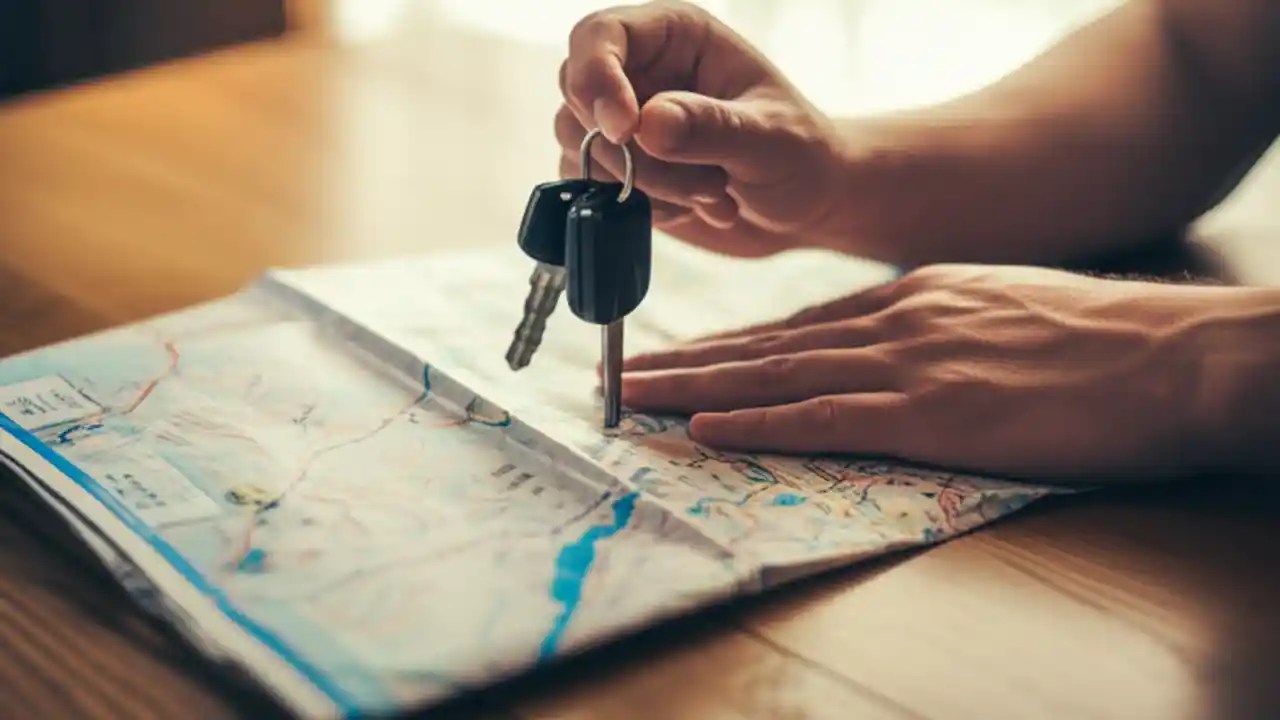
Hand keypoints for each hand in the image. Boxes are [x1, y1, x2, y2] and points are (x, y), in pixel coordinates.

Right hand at [555, 1, 850, 256]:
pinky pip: (591, 188)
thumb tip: (647, 124)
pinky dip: (638, 207)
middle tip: (705, 181)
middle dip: (631, 151)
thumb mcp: (770, 138)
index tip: (625, 129)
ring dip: (644, 185)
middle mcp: (642, 72)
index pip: (600, 34)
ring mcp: (626, 122)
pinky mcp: (620, 170)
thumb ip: (712, 128)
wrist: (806, 204)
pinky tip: (692, 210)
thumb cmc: (801, 154)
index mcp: (677, 36)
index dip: (597, 77)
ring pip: (583, 148)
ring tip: (714, 193)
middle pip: (578, 96)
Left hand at [620, 265, 1271, 481]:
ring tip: (638, 400)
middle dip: (695, 361)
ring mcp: (908, 363)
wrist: (1168, 356)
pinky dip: (758, 423)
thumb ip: (937, 326)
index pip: (801, 323)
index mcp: (914, 296)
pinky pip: (823, 416)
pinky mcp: (930, 412)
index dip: (737, 344)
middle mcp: (896, 319)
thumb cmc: (1097, 342)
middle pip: (770, 343)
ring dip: (700, 389)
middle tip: (630, 374)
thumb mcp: (999, 311)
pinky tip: (707, 429)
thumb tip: (895, 349)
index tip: (689, 355)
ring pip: (778, 375)